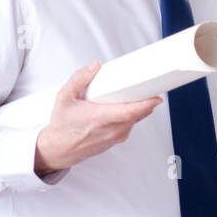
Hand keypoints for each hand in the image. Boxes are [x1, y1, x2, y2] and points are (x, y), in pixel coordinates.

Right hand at [33, 61, 162, 174]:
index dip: (146, 104)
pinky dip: (132, 116)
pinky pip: (130, 125)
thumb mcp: (64, 97)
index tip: (156, 97)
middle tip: (149, 87)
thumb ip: (79, 79)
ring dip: (139, 108)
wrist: (59, 150)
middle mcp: (110, 130)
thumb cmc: (63, 125)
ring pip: (135, 120)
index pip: (130, 112)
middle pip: (137, 115)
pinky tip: (126, 107)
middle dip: (146, 101)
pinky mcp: (116, 140)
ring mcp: (115, 137)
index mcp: (99, 118)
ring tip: (136, 95)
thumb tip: (94, 66)